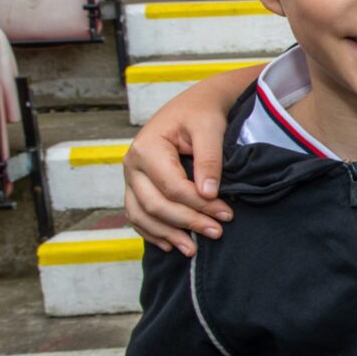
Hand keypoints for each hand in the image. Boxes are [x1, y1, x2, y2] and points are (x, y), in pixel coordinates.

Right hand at [124, 85, 239, 256]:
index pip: (171, 187)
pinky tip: (170, 245)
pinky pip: (137, 216)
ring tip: (193, 249)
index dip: (198, 204)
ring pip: (141, 215)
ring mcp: (131, 178)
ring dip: (167, 235)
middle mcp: (132, 164)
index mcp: (146, 147)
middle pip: (154, 204)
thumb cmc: (201, 114)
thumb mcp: (209, 129)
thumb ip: (209, 160)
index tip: (225, 214)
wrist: (193, 106)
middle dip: (187, 222)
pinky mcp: (136, 187)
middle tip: (217, 232)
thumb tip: (208, 193)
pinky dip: (152, 232)